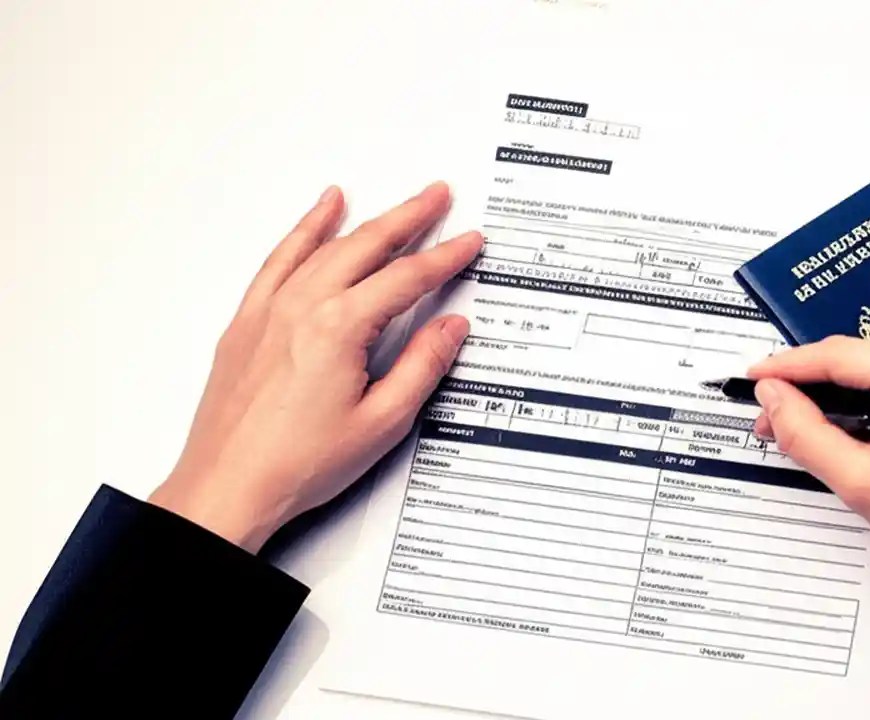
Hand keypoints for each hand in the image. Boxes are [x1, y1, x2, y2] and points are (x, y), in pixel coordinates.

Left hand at [150, 182, 482, 552]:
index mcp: (339, 328)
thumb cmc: (295, 464)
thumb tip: (451, 329)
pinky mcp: (247, 321)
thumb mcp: (381, 422)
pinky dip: (304, 230)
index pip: (407, 279)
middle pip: (367, 246)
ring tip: (393, 201)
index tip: (468, 243)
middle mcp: (302, 307)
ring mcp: (269, 309)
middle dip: (410, 217)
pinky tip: (320, 213)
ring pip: (326, 245)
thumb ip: (422, 367)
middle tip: (438, 197)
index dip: (445, 258)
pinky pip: (280, 258)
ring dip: (365, 218)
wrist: (228, 487)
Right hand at [749, 337, 869, 626]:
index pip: (838, 356)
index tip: (752, 379)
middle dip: (807, 390)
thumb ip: (809, 434)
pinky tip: (844, 434)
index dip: (787, 368)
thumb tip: (774, 398)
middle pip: (855, 362)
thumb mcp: (866, 482)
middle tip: (769, 420)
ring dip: (835, 401)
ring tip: (801, 433)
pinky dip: (865, 408)